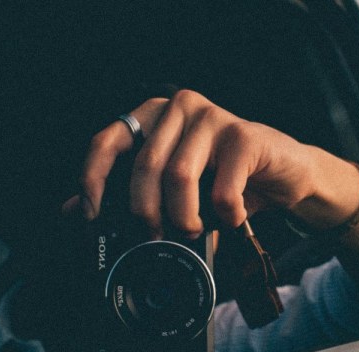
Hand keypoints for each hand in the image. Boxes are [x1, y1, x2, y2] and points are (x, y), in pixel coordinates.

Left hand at [64, 90, 319, 238]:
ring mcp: (213, 118)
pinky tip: (232, 218)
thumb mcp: (174, 186)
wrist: (286, 175)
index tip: (91, 215)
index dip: (92, 179)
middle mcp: (179, 107)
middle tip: (153, 238)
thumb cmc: (226, 179)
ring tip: (193, 231)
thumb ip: (127, 191)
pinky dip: (224, 215)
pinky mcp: (244, 137)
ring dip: (184, 217)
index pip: (108, 141)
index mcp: (153, 116)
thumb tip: (72, 210)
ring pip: (179, 177)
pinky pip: (222, 189)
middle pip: (144, 166)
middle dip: (144, 213)